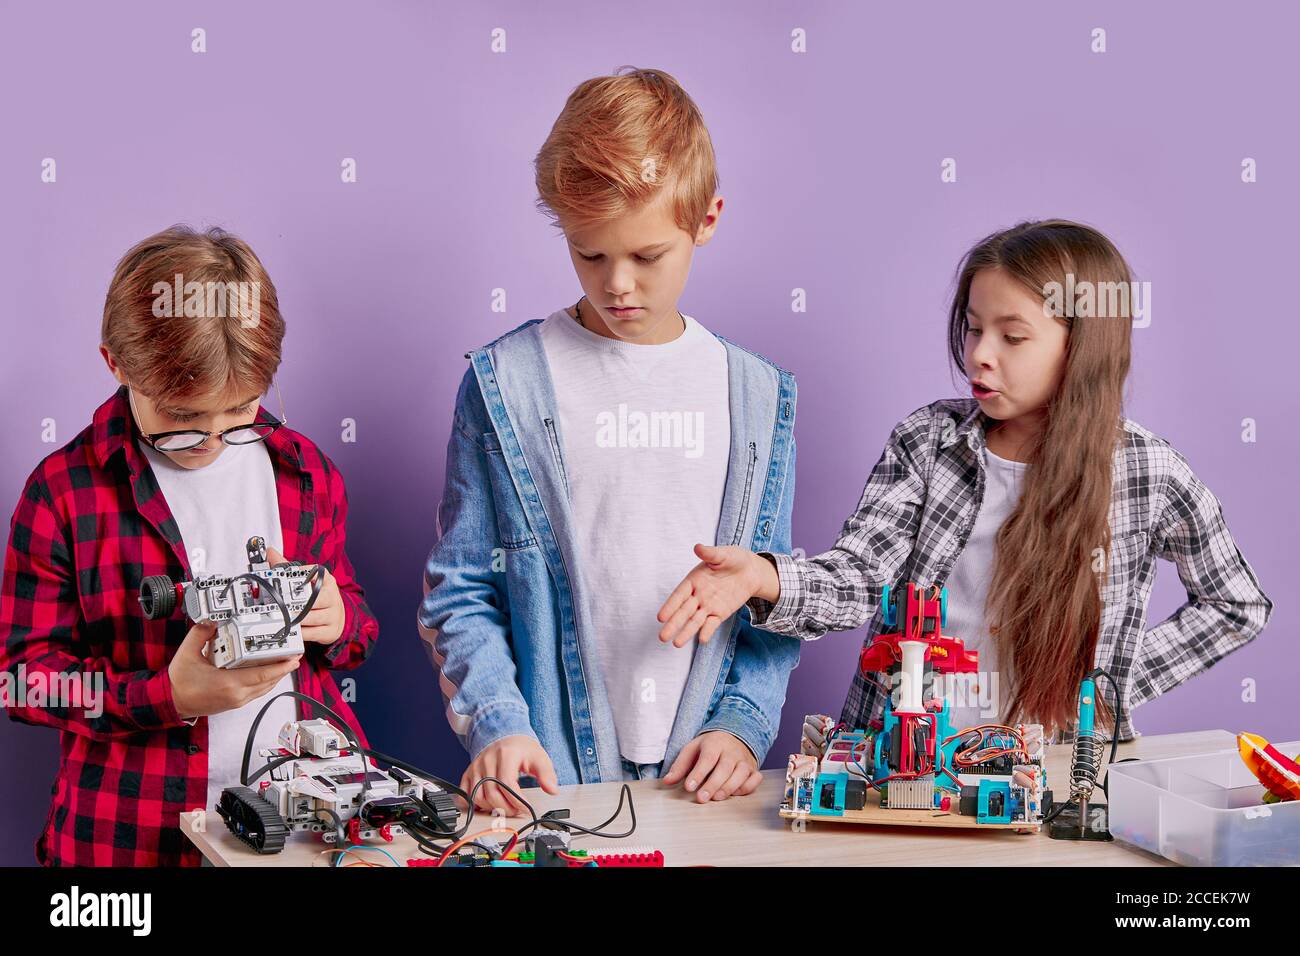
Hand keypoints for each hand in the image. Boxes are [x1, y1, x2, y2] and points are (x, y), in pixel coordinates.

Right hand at [167, 620, 302, 719]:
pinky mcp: (235, 702)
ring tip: (286, 661)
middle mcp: (237, 694)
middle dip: (284, 668)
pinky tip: (270, 672)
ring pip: (265, 688)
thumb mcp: (187, 653)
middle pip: (269, 681)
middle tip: (295, 654)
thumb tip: (212, 621)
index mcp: (228, 683)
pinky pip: (258, 691)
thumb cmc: (180, 683)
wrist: (172, 702)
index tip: (293, 657)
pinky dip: (267, 681)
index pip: (262, 674)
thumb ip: (200, 634)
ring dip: (277, 675)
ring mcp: (237, 700)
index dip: (281, 666)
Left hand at [266, 546, 344, 645]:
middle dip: (298, 603)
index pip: (316, 574)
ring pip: (314, 617)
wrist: (337, 617)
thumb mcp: (308, 580)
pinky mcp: (330, 631)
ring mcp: (333, 614)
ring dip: (297, 618)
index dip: (303, 576)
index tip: (291, 578)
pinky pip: (314, 633)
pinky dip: (301, 632)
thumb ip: (288, 567)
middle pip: (316, 598)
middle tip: (282, 604)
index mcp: (327, 581)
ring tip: (285, 618)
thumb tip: (270, 552)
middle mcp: (332, 596)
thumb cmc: (319, 597)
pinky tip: (292, 630)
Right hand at [460, 735, 559, 815]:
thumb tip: (552, 790)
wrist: (506, 738)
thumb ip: (547, 774)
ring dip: (491, 808)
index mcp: (505, 754)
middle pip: (491, 793)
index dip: (516, 800)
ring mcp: (476, 767)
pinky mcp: (468, 773)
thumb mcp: (539, 757)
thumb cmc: (521, 748)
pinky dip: (473, 804)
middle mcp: (487, 760)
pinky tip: (486, 805)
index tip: (525, 807)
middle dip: (506, 808)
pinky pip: (464, 794)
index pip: (506, 783)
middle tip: (517, 810)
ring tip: (504, 808)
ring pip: (477, 797)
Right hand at [657, 544, 777, 647]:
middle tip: (662, 637)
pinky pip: (712, 624)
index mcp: (694, 580)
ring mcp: (708, 606)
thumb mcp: (723, 554)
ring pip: (695, 621)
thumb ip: (710, 554)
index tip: (661, 617)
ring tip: (676, 644)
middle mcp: (698, 595)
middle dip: (673, 624)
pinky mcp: (720, 613)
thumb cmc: (733, 559)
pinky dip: (707, 631)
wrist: (751, 570)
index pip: (679, 595)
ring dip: (686, 632)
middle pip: (683, 612)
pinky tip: (702, 640)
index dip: (670, 606)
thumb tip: (698, 547)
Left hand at [662, 731, 761, 802]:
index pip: (707, 759)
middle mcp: (731, 751)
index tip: (689, 787)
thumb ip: (680, 766)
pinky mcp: (753, 769)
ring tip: (716, 798)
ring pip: (741, 773)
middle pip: (725, 768)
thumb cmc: (710, 747)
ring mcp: (744, 760)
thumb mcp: (692, 750)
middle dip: (713, 784)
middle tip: (701, 798)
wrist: (733, 736)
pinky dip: (747, 787)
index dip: (698, 774)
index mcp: (714, 743)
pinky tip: (735, 794)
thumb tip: (667, 781)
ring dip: (730, 787)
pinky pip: (755, 779)